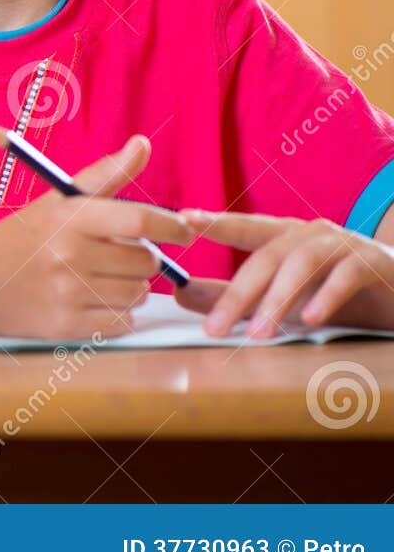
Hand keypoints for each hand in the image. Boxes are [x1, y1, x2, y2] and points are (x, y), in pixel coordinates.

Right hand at [0, 134, 192, 339]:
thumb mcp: (58, 200)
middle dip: (141, 260)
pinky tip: (91, 301)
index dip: (172, 226)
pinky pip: (122, 322)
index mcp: (70, 218)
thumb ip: (106, 174)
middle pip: (145, 263)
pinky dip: (117, 314)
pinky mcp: (66, 326)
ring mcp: (68, 293)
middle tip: (114, 256)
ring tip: (98, 279)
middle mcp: (69, 255)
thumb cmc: (22, 235)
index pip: (139, 221)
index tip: (185, 231)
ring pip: (138, 294)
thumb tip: (143, 143)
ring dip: (129, 288)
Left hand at [174, 209, 393, 337]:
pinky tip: (310, 319)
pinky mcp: (373, 261)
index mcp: (285, 236)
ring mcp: (342, 244)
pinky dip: (326, 296)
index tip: (184, 219)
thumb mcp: (283, 297)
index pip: (245, 227)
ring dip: (277, 299)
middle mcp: (310, 233)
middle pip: (266, 256)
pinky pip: (345, 275)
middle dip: (238, 295)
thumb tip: (178, 292)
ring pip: (301, 264)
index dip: (217, 222)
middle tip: (214, 329)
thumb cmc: (336, 293)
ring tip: (258, 333)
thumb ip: (234, 295)